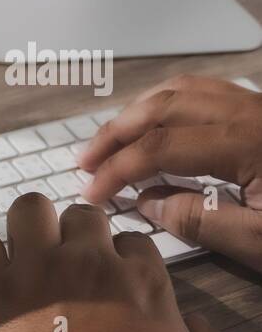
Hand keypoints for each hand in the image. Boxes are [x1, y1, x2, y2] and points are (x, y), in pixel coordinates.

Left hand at [0, 194, 233, 331]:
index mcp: (143, 283)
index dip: (120, 260)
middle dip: (75, 237)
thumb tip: (193, 324)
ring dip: (28, 229)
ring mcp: (38, 272)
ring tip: (25, 260)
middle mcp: (91, 265)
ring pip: (29, 210)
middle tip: (65, 270)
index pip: (132, 242)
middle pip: (82, 217)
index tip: (109, 283)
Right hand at [79, 75, 261, 271]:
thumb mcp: (259, 241)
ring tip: (113, 140)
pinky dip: (169, 104)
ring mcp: (261, 106)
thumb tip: (148, 203)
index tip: (92, 193)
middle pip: (163, 106)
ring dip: (140, 112)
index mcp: (248, 141)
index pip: (160, 147)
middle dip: (117, 133)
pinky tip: (158, 127)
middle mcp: (251, 112)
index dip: (117, 170)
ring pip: (184, 89)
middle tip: (86, 161)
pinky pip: (207, 91)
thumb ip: (200, 220)